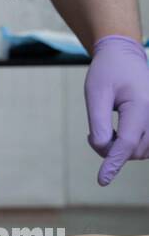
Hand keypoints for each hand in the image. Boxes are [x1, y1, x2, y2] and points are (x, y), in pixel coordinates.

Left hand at [85, 35, 148, 184]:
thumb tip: (104, 150)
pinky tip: (120, 134)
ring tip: (107, 129)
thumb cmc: (107, 72)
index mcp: (141, 104)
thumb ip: (99, 123)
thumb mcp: (95, 93)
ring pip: (143, 151)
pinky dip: (133, 146)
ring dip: (123, 150)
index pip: (127, 142)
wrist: (125, 55)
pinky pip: (148, 146)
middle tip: (92, 134)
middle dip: (111, 151)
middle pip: (134, 150)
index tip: (102, 180)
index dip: (113, 163)